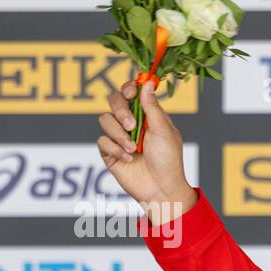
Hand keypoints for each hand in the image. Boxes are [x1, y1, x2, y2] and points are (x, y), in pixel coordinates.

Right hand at [96, 79, 196, 225]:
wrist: (161, 188)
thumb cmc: (168, 160)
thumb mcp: (163, 130)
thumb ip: (152, 106)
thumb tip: (147, 82)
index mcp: (147, 115)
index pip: (131, 92)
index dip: (128, 88)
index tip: (130, 92)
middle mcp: (131, 122)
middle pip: (113, 100)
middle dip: (120, 110)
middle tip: (131, 125)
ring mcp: (119, 136)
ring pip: (104, 120)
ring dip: (119, 134)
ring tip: (133, 149)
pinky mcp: (109, 151)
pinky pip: (102, 141)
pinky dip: (115, 149)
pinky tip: (129, 159)